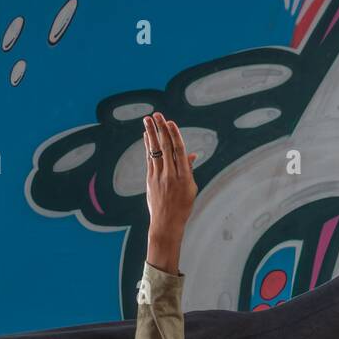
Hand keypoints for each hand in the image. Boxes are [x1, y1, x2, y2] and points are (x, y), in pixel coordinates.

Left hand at [143, 112, 197, 236]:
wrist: (167, 223)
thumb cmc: (183, 207)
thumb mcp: (191, 189)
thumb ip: (189, 170)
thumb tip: (191, 154)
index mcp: (184, 177)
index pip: (179, 151)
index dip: (174, 135)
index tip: (170, 122)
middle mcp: (171, 175)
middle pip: (165, 147)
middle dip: (160, 129)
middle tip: (156, 114)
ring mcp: (159, 177)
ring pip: (155, 151)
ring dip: (151, 134)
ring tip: (147, 120)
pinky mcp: (150, 180)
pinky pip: (149, 159)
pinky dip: (148, 147)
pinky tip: (147, 137)